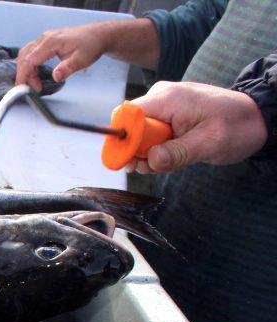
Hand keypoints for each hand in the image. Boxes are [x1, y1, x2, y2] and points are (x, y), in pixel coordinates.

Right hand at [15, 19, 159, 91]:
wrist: (98, 35)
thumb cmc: (91, 45)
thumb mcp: (81, 60)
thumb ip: (67, 68)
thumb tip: (55, 77)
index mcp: (51, 42)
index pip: (29, 60)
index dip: (23, 75)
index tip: (22, 88)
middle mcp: (45, 38)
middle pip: (24, 58)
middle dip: (25, 75)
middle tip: (33, 88)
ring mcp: (45, 39)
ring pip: (26, 55)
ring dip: (27, 70)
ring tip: (37, 83)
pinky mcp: (47, 42)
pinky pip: (32, 53)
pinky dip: (31, 65)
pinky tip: (37, 74)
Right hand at [125, 81, 267, 173]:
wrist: (256, 117)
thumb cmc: (239, 126)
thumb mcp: (211, 143)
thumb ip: (178, 153)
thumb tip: (150, 160)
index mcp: (167, 99)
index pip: (127, 116)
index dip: (124, 140)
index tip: (134, 162)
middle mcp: (160, 98)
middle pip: (129, 128)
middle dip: (139, 152)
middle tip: (159, 165)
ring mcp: (163, 106)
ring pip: (138, 136)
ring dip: (151, 154)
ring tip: (177, 157)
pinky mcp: (166, 115)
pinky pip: (150, 136)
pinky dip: (159, 150)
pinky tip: (177, 152)